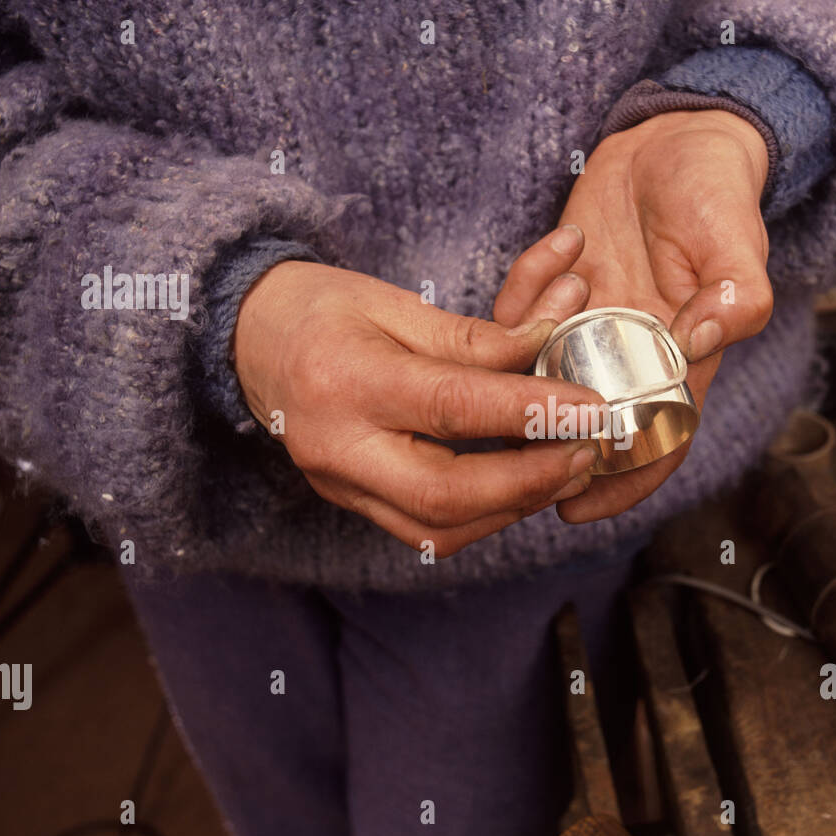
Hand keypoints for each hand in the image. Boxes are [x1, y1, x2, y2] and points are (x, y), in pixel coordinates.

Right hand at [232, 231, 602, 556]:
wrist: (243, 339)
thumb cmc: (320, 308)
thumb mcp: (395, 303)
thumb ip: (474, 337)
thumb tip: (550, 348)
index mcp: (347, 380)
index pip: (454, 406)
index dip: (532, 411)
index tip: (592, 407)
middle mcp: (338, 447)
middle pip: (447, 495)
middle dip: (529, 482)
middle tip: (584, 453)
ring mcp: (339, 485)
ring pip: (439, 530)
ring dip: (513, 507)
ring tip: (563, 469)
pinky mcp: (349, 502)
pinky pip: (424, 532)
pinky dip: (482, 517)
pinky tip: (518, 487)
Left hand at [493, 108, 770, 523]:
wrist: (678, 138)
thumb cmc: (718, 190)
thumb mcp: (738, 239)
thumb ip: (736, 293)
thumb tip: (703, 338)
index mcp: (680, 362)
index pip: (655, 443)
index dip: (622, 482)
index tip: (575, 508)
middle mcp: (629, 355)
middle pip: (583, 426)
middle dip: (547, 435)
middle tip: (515, 424)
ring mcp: (587, 326)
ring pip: (537, 375)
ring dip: (533, 345)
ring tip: (571, 278)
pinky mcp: (554, 292)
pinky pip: (520, 314)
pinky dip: (528, 284)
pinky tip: (566, 240)